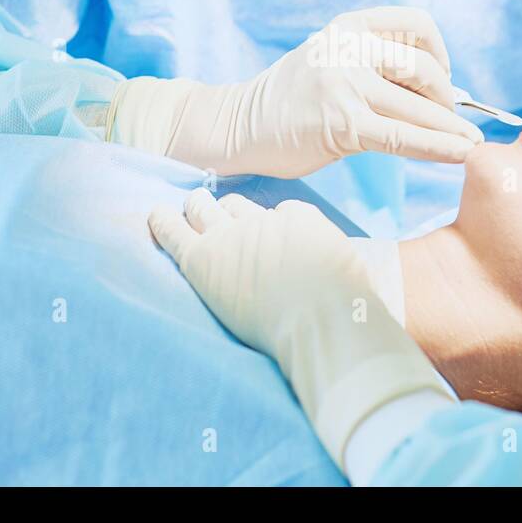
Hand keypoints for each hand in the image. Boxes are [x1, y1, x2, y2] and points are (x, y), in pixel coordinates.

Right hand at [109, 6, 482, 177]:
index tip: (442, 80)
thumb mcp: (331, 61)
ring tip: (469, 145)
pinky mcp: (343, 124)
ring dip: (452, 130)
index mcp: (348, 25)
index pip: (416, 23)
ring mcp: (344, 84)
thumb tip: (441, 92)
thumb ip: (375, 65)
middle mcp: (347, 47)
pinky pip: (404, 137)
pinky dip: (439, 147)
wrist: (237, 125)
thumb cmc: (293, 101)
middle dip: (447, 100)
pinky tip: (459, 154)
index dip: (440, 52)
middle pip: (425, 68)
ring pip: (419, 107)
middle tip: (450, 122)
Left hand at [148, 189, 450, 464]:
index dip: (274, 225)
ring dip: (197, 207)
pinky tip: (153, 215)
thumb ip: (352, 277)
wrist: (322, 316)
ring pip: (206, 209)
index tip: (272, 237)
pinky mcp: (203, 257)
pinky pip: (174, 229)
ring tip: (189, 206)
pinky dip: (162, 220)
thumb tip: (368, 304)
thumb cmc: (347, 311)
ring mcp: (232, 235)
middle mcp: (265, 220)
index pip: (283, 213)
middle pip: (241, 206)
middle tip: (222, 212)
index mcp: (303, 220)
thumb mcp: (360, 282)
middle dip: (232, 210)